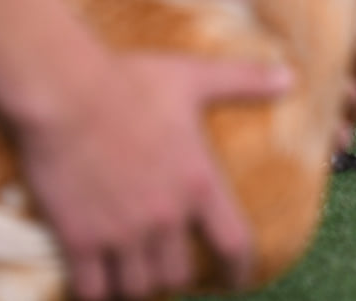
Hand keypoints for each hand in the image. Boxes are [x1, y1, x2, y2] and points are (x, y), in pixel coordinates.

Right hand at [15, 50, 290, 299]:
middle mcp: (165, 217)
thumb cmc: (130, 82)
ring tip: (133, 277)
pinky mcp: (79, 239)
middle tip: (168, 270)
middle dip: (176, 278)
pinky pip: (92, 290)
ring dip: (138, 287)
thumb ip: (243, 81)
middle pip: (179, 276)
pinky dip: (96, 294)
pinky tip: (96, 287)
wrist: (65, 92)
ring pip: (138, 288)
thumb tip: (290, 78)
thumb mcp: (194, 77)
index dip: (239, 271)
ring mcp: (121, 233)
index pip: (234, 245)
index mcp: (198, 184)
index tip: (238, 279)